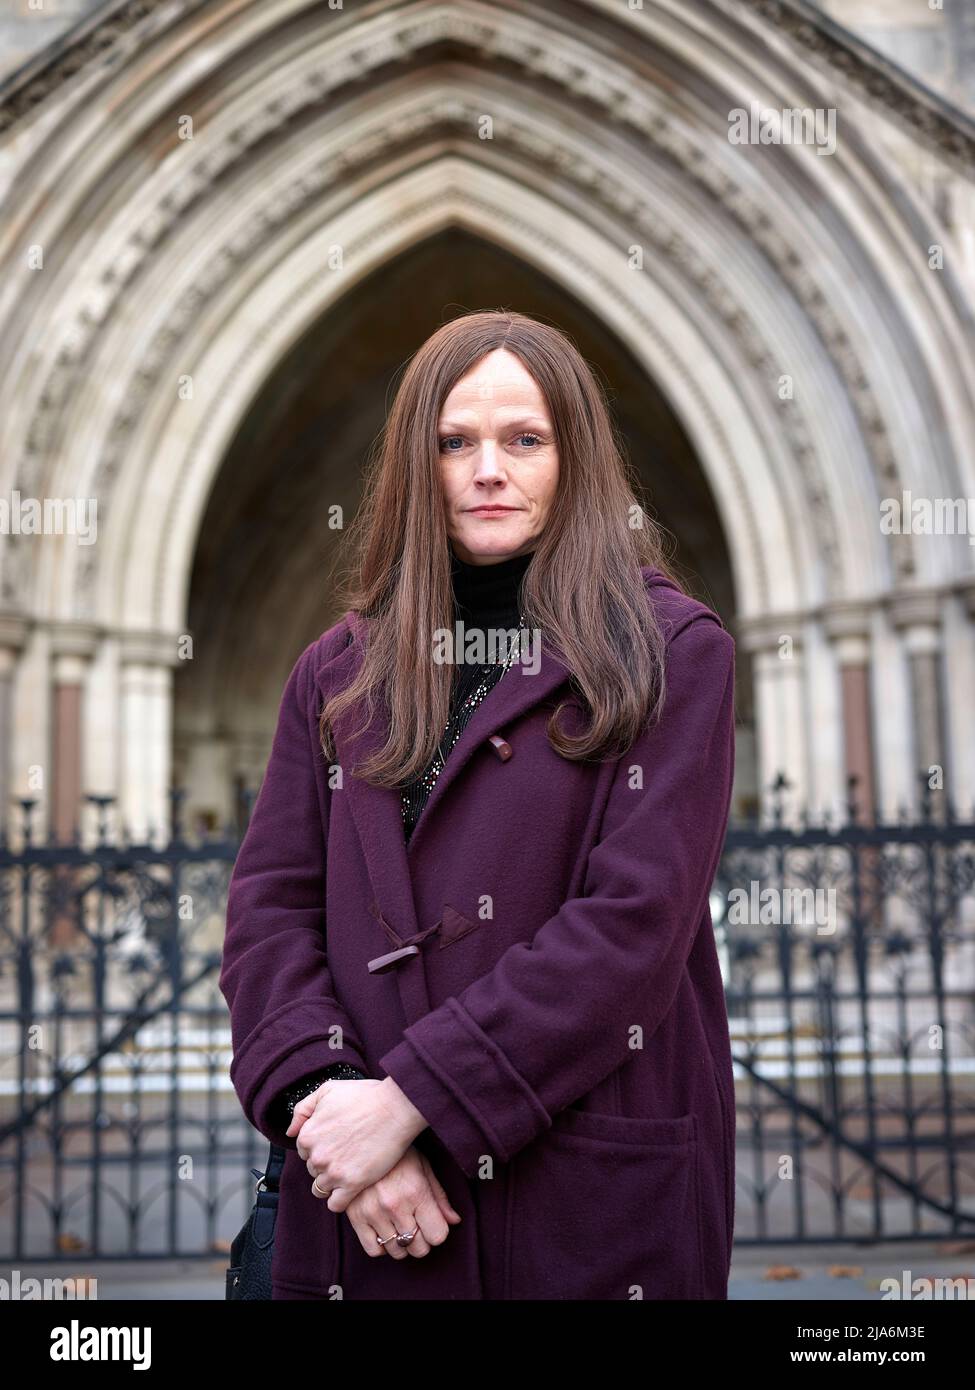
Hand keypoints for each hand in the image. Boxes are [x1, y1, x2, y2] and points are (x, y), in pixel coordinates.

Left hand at [286, 1076, 427, 1212]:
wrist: (395, 1108)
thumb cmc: (365, 1096)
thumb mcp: (328, 1090)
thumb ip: (303, 1109)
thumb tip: (290, 1132)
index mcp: (308, 1135)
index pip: (304, 1151)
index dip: (320, 1146)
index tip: (335, 1142)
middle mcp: (317, 1156)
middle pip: (312, 1169)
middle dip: (326, 1163)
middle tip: (346, 1153)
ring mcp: (334, 1172)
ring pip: (321, 1189)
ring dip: (332, 1182)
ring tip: (350, 1170)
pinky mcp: (352, 1185)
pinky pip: (335, 1205)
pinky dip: (340, 1199)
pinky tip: (351, 1187)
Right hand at [344, 1145, 461, 1259]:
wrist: (363, 1138)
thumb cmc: (398, 1153)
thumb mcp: (423, 1167)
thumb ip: (439, 1197)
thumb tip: (454, 1221)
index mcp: (416, 1191)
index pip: (437, 1235)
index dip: (438, 1232)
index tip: (433, 1224)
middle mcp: (395, 1205)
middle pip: (418, 1248)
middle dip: (422, 1241)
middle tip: (418, 1227)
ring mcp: (373, 1212)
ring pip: (396, 1251)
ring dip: (402, 1244)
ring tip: (401, 1226)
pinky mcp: (355, 1217)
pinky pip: (373, 1250)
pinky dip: (382, 1246)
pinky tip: (385, 1230)